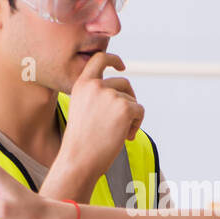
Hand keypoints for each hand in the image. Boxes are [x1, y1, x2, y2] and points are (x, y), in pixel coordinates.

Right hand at [59, 52, 144, 178]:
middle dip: (129, 98)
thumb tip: (123, 94)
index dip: (112, 59)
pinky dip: (137, 124)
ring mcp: (111, 95)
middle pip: (124, 82)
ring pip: (132, 99)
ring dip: (131, 116)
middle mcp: (96, 86)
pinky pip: (140, 110)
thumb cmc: (81, 142)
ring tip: (121, 133)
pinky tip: (126, 136)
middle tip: (125, 120)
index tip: (121, 66)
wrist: (79, 159)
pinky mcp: (125, 107)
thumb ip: (97, 97)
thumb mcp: (82, 110)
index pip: (99, 59)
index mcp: (82, 85)